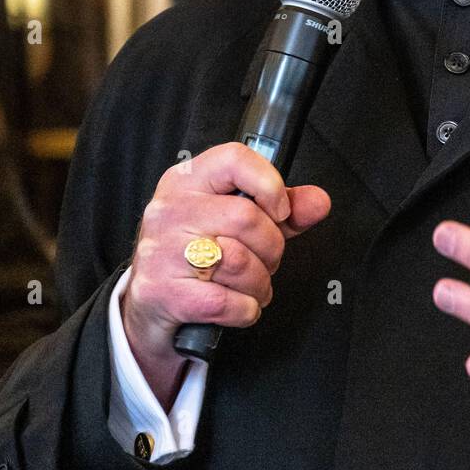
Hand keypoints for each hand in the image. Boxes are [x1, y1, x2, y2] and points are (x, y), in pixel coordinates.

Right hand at [122, 142, 329, 407]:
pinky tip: (238, 307)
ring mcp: (160, 250)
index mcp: (187, 181)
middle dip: (271, 249)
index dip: (269, 184)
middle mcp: (169, 209)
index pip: (234, 159)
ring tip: (252, 286)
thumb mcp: (238, 225)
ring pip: (238, 260)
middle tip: (267, 262)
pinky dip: (244, 310)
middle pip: (245, 217)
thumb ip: (282, 210)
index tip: (280, 210)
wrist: (151, 308)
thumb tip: (318, 202)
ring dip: (259, 284)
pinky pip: (225, 301)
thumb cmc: (198, 258)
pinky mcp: (159, 291)